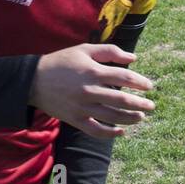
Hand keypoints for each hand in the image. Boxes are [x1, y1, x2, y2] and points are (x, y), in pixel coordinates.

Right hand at [28, 43, 153, 138]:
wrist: (33, 80)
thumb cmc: (61, 62)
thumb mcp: (84, 49)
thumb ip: (109, 51)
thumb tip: (133, 58)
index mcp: (93, 71)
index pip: (124, 78)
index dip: (140, 83)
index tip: (149, 87)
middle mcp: (90, 91)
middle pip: (122, 100)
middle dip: (140, 104)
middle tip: (151, 106)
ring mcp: (82, 107)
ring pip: (112, 117)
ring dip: (130, 118)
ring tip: (140, 117)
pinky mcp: (75, 120)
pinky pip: (96, 130)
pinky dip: (110, 133)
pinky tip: (121, 132)